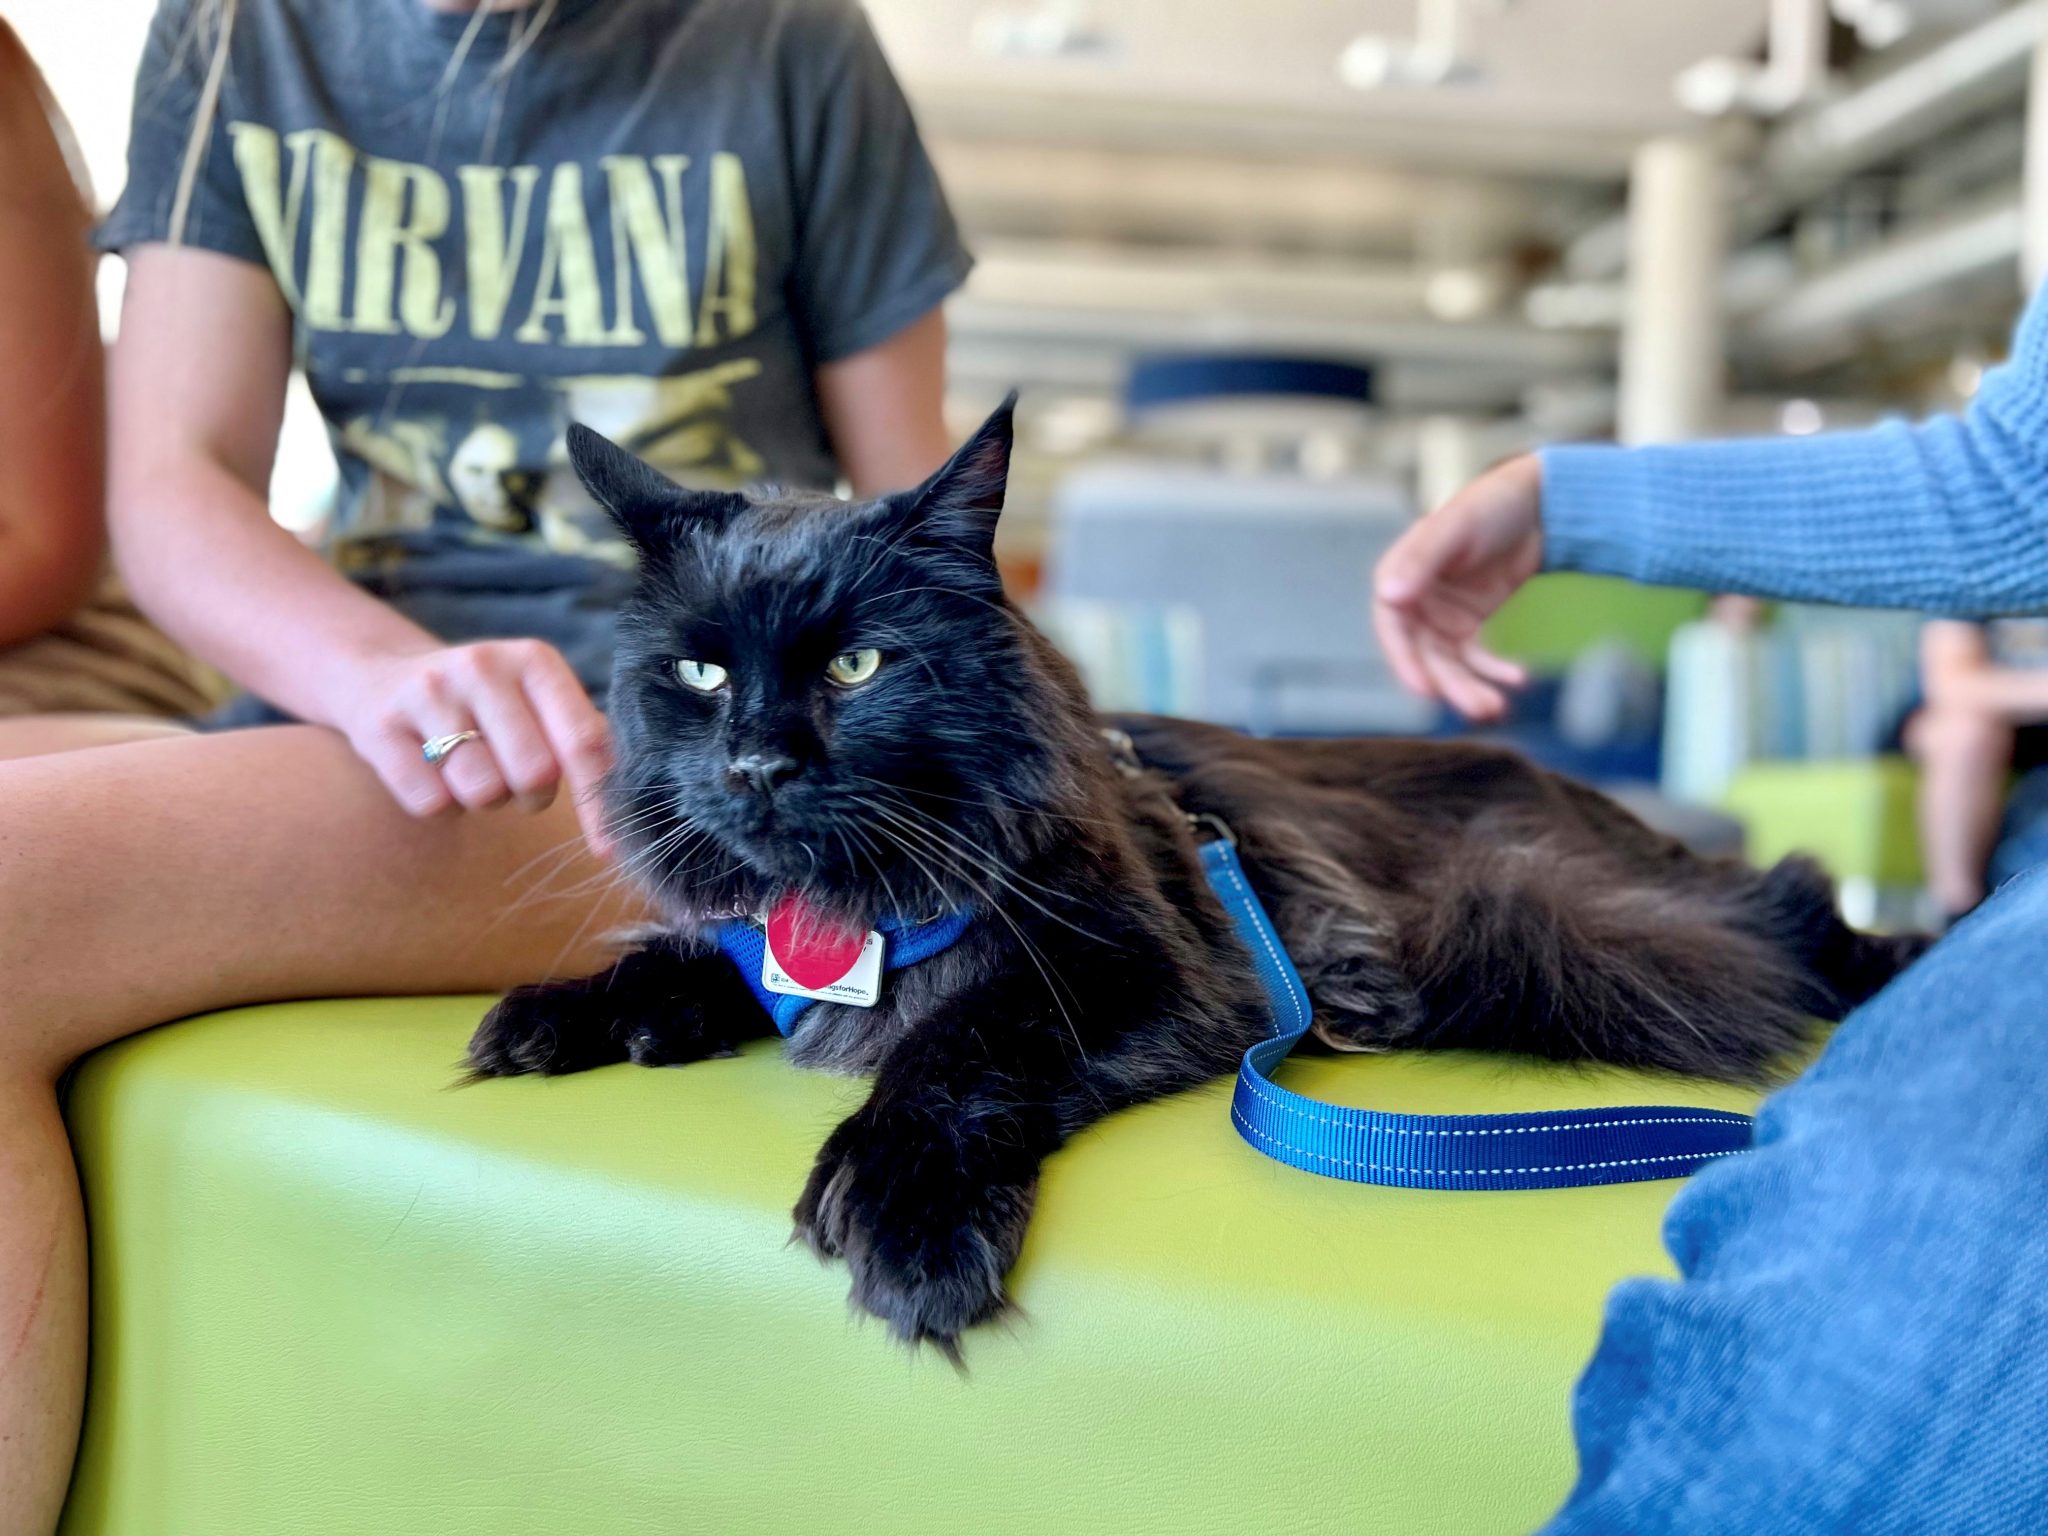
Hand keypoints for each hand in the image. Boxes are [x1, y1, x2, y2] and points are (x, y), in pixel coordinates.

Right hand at [333, 639, 614, 853]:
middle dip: (531, 796)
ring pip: (482, 792)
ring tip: (470, 768)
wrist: (379, 675)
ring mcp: (427, 692)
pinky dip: (440, 806)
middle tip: (513, 779)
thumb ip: (583, 743)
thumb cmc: (483, 706)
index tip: (609, 850)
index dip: (600, 804)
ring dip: (484, 800)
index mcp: (534, 661)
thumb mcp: (534, 703)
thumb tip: (630, 812)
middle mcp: (483, 665)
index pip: (584, 741)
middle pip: (535, 773)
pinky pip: (432, 804)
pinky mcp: (379, 726)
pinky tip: (433, 773)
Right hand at [1373, 453, 1542, 719]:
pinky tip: (1518, 678)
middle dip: (1451, 684)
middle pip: (1426, 654)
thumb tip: (1388, 595)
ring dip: (1471, 686)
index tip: (1425, 690)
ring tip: (1497, 707)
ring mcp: (1444, 615)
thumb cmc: (1492, 504)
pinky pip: (1477, 656)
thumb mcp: (1455, 527)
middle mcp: (1417, 601)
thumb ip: (1421, 559)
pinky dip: (1494, 671)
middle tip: (1481, 708)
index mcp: (1401, 575)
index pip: (1393, 628)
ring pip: (1450, 663)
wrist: (1540, 502)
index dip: (1405, 661)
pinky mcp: (1471, 623)